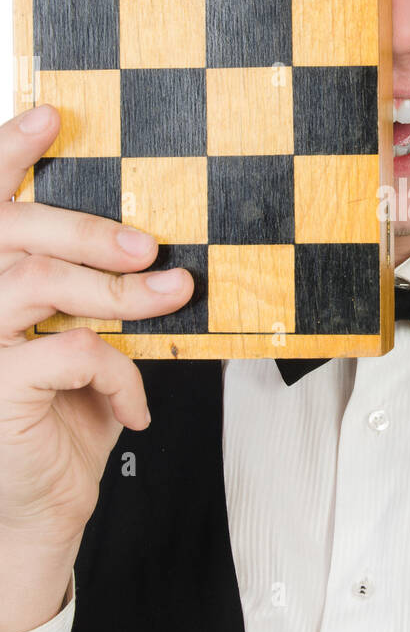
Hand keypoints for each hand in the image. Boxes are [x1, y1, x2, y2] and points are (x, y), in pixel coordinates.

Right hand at [0, 104, 193, 548]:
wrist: (42, 515)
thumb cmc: (62, 426)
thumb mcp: (83, 351)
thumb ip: (93, 299)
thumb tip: (156, 256)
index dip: (4, 153)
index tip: (49, 115)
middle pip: (11, 232)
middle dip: (88, 227)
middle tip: (150, 245)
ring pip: (41, 281)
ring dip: (119, 289)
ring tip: (171, 296)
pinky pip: (73, 350)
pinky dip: (120, 371)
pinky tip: (134, 402)